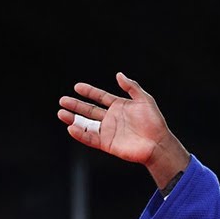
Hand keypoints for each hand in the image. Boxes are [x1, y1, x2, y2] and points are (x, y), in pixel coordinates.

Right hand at [57, 73, 189, 187]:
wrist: (158, 143)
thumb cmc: (154, 122)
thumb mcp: (145, 100)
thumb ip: (132, 87)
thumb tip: (119, 74)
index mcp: (119, 107)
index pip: (100, 97)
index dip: (89, 92)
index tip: (77, 87)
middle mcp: (112, 119)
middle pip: (89, 110)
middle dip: (76, 105)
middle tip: (62, 100)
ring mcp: (108, 131)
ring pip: (86, 124)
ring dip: (73, 119)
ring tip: (61, 113)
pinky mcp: (107, 144)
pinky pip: (90, 138)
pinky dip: (80, 134)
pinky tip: (71, 128)